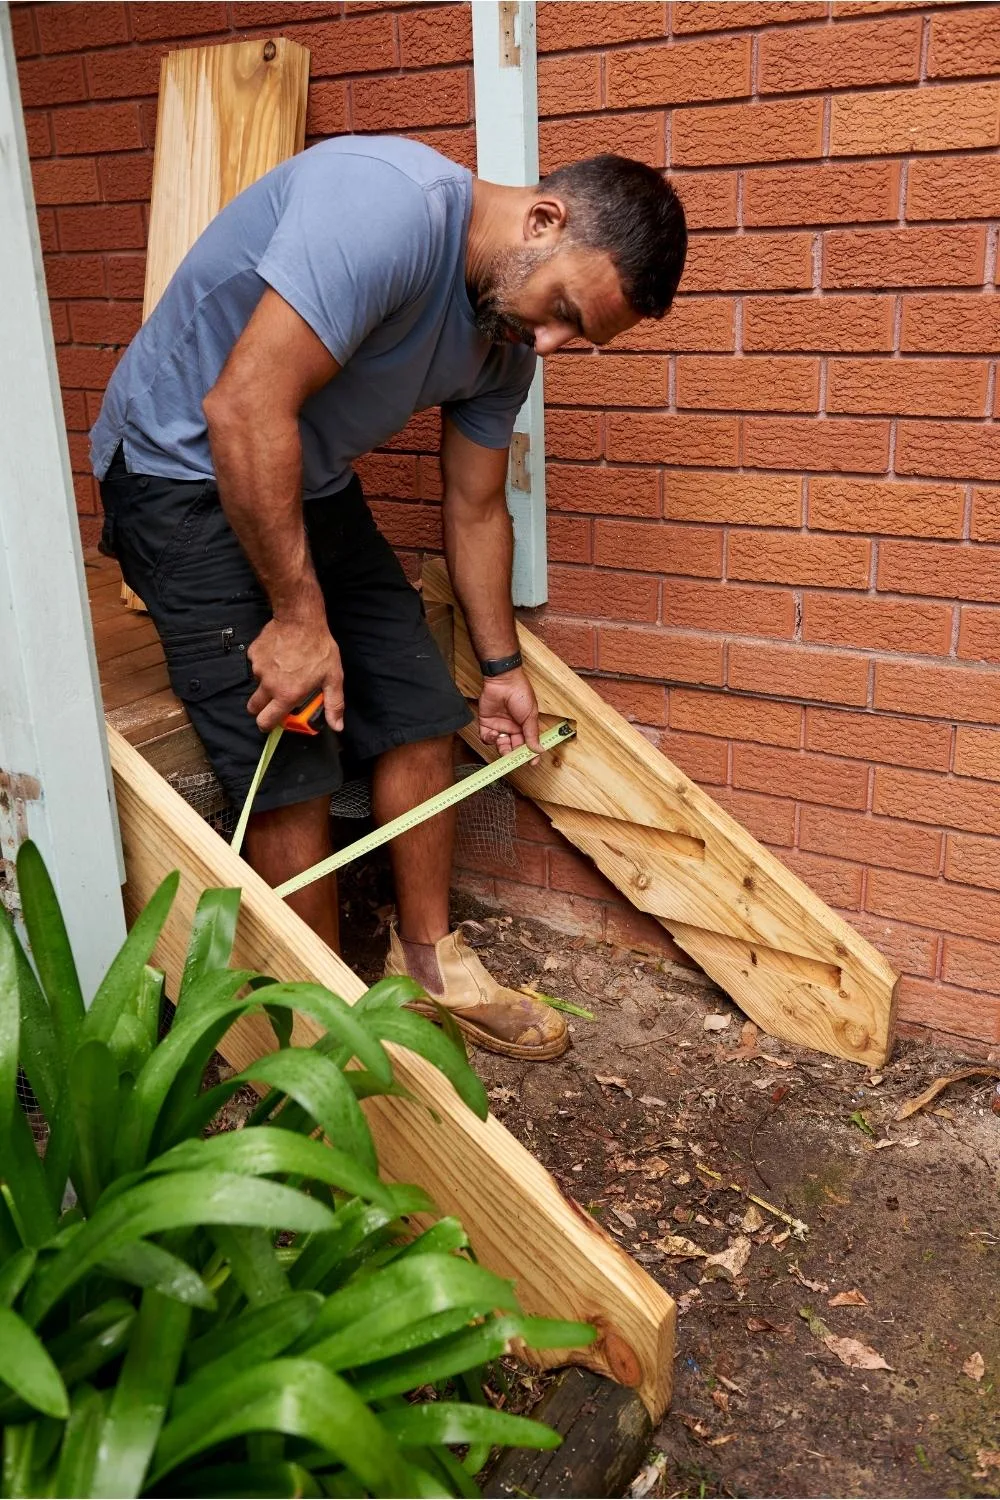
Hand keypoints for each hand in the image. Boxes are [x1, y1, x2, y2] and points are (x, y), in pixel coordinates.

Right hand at [246, 611, 344, 733]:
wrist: (300, 619)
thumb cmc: (318, 647)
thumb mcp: (333, 678)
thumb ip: (334, 704)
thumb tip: (337, 726)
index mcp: (287, 694)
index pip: (266, 721)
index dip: (267, 725)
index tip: (273, 721)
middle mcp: (269, 685)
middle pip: (253, 707)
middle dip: (261, 708)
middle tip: (275, 699)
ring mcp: (258, 669)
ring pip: (257, 684)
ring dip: (267, 682)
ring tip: (285, 670)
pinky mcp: (253, 654)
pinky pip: (256, 665)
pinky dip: (265, 664)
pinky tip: (279, 656)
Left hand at [478, 667, 540, 758]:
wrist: (503, 681)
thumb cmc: (520, 694)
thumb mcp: (530, 716)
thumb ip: (532, 734)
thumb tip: (539, 750)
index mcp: (525, 726)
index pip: (528, 744)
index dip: (529, 754)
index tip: (531, 762)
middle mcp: (512, 728)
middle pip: (513, 747)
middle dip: (514, 754)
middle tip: (514, 759)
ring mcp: (499, 726)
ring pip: (500, 745)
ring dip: (502, 749)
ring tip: (505, 746)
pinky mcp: (486, 723)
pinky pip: (486, 738)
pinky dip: (490, 739)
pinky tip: (495, 734)